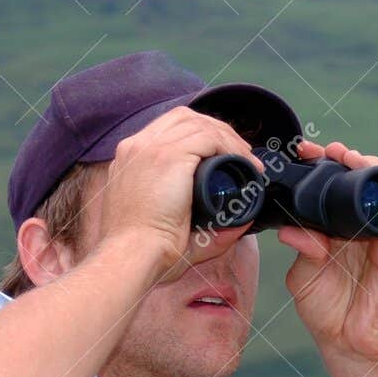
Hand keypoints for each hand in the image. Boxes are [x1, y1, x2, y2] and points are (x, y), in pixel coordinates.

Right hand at [91, 106, 257, 276]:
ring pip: (198, 124)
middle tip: (242, 153)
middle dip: (216, 129)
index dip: (199, 134)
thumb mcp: (173, 233)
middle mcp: (136, 148)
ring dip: (228, 137)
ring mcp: (150, 149)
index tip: (223, 154)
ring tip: (248, 158)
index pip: (168, 129)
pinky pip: (207, 137)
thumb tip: (239, 225)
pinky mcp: (167, 156)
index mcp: (130, 161)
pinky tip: (242, 160)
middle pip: (183, 118)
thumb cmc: (145, 254)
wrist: (129, 257)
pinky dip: (229, 145)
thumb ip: (207, 231)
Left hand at [278, 140, 377, 376]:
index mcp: (331, 232)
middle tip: (330, 150)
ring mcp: (376, 237)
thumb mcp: (302, 277)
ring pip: (377, 192)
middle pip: (354, 183)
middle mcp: (355, 229)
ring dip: (369, 168)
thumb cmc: (326, 312)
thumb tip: (292, 229)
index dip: (319, 168)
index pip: (326, 191)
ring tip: (354, 156)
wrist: (349, 344)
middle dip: (344, 160)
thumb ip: (301, 249)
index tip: (305, 152)